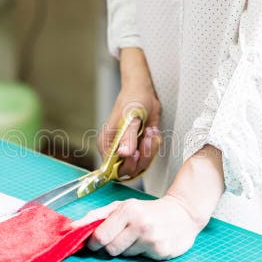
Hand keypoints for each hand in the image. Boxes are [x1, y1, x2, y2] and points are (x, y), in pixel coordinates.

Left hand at [73, 196, 207, 259]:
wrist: (183, 214)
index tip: (97, 241)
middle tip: (123, 236)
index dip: (94, 242)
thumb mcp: (121, 207)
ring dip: (128, 249)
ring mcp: (152, 238)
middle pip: (110, 249)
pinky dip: (142, 253)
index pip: (99, 236)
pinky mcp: (162, 251)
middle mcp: (140, 223)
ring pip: (124, 255)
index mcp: (127, 210)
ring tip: (139, 238)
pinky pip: (140, 259)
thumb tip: (71, 228)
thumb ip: (95, 216)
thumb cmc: (146, 210)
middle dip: (112, 246)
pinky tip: (150, 243)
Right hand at [99, 48, 161, 178]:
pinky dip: (154, 146)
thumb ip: (128, 137)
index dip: (126, 165)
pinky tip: (152, 132)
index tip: (135, 153)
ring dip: (150, 150)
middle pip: (128, 169)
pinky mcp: (139, 148)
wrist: (143, 92)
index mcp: (107, 144)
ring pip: (140, 165)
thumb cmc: (132, 100)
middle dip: (141, 156)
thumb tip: (125, 154)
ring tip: (150, 132)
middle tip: (146, 139)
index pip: (112, 169)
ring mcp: (128, 150)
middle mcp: (116, 150)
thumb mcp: (131, 117)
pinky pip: (148, 157)